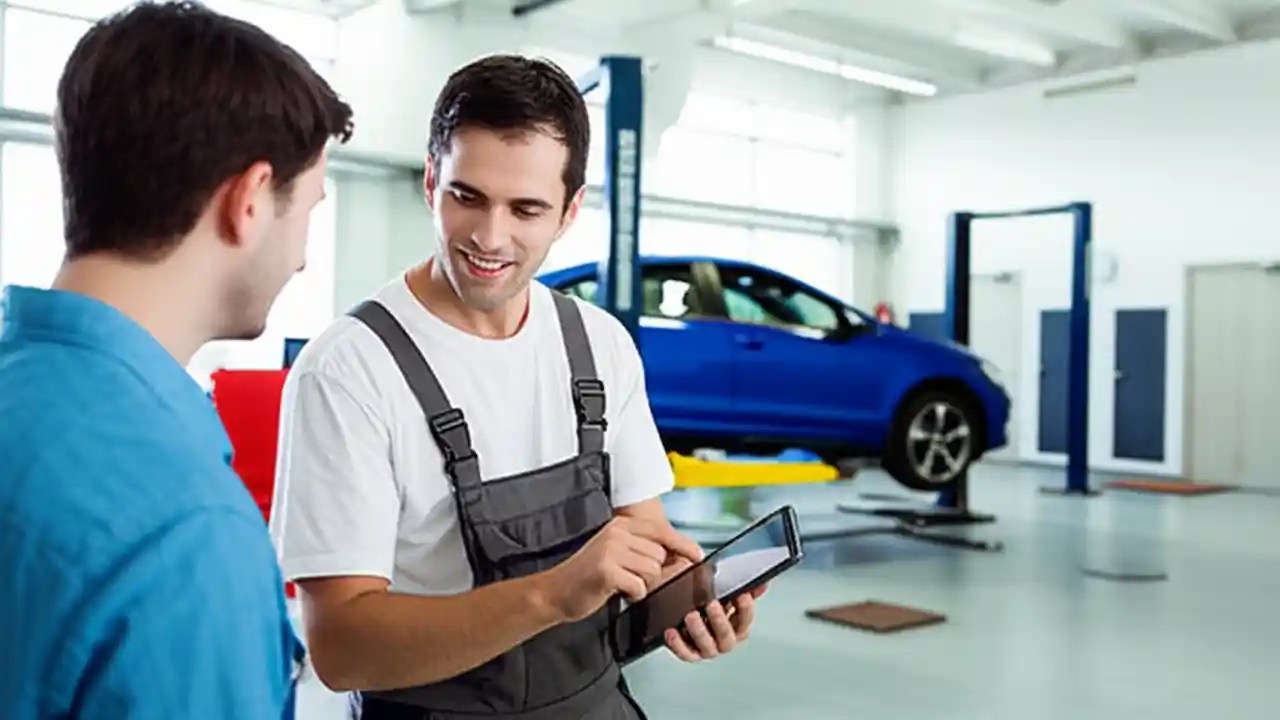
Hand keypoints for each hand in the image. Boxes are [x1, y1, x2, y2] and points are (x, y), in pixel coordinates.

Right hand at [539, 516, 704, 622]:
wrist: (555, 592)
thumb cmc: (588, 577)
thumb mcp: (615, 555)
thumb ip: (643, 552)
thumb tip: (680, 558)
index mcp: (620, 526)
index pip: (660, 530)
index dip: (681, 544)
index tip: (698, 555)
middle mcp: (616, 533)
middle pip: (659, 554)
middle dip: (655, 573)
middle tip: (635, 581)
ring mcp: (611, 550)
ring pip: (653, 570)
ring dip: (644, 584)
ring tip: (624, 585)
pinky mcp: (607, 570)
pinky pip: (639, 585)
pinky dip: (634, 594)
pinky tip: (619, 592)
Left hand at [665, 584, 767, 661]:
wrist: (688, 615)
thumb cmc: (710, 606)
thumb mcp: (727, 594)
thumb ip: (745, 589)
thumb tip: (762, 583)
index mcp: (738, 627)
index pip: (746, 620)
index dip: (745, 608)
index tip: (740, 595)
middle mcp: (725, 641)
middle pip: (726, 636)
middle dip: (720, 620)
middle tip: (711, 605)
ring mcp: (708, 649)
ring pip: (706, 646)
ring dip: (699, 631)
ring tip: (690, 615)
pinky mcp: (690, 653)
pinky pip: (685, 653)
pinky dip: (678, 644)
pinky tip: (672, 631)